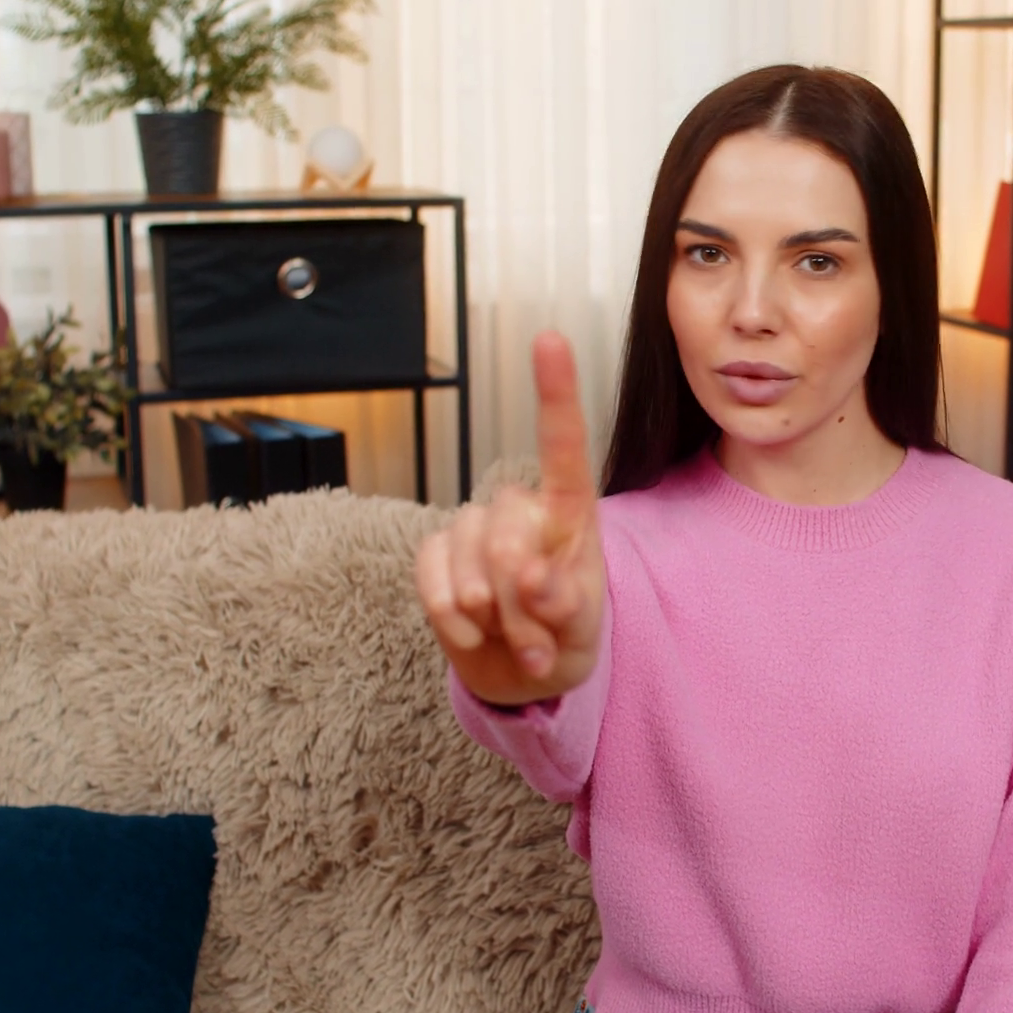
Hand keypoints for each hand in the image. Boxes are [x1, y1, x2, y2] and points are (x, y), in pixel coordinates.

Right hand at [416, 330, 605, 705]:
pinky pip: (432, 581)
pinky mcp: (435, 553)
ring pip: (469, 564)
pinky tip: (473, 633)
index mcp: (569, 512)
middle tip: (540, 643)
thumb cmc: (565, 636)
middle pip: (507, 533)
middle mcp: (519, 509)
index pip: (563, 447)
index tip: (549, 339)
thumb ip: (566, 603)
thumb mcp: (581, 628)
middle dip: (522, 602)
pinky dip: (452, 619)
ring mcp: (472, 528)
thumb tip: (532, 579)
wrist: (523, 674)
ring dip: (492, 618)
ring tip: (516, 641)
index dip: (555, 393)